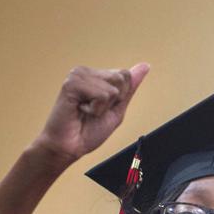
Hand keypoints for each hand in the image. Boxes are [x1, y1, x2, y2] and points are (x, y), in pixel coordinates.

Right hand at [31, 63, 149, 167]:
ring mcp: (78, 75)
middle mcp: (87, 72)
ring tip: (85, 112)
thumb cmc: (88, 132)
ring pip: (112, 88)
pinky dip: (95, 109)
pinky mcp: (72, 83)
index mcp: (97, 76)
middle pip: (121, 78)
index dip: (120, 97)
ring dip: (102, 107)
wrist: (68, 148)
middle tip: (92, 111)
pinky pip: (101, 95)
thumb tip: (145, 66)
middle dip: (113, 101)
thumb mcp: (116, 110)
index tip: (101, 109)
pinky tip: (79, 110)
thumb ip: (129, 89)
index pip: (125, 75)